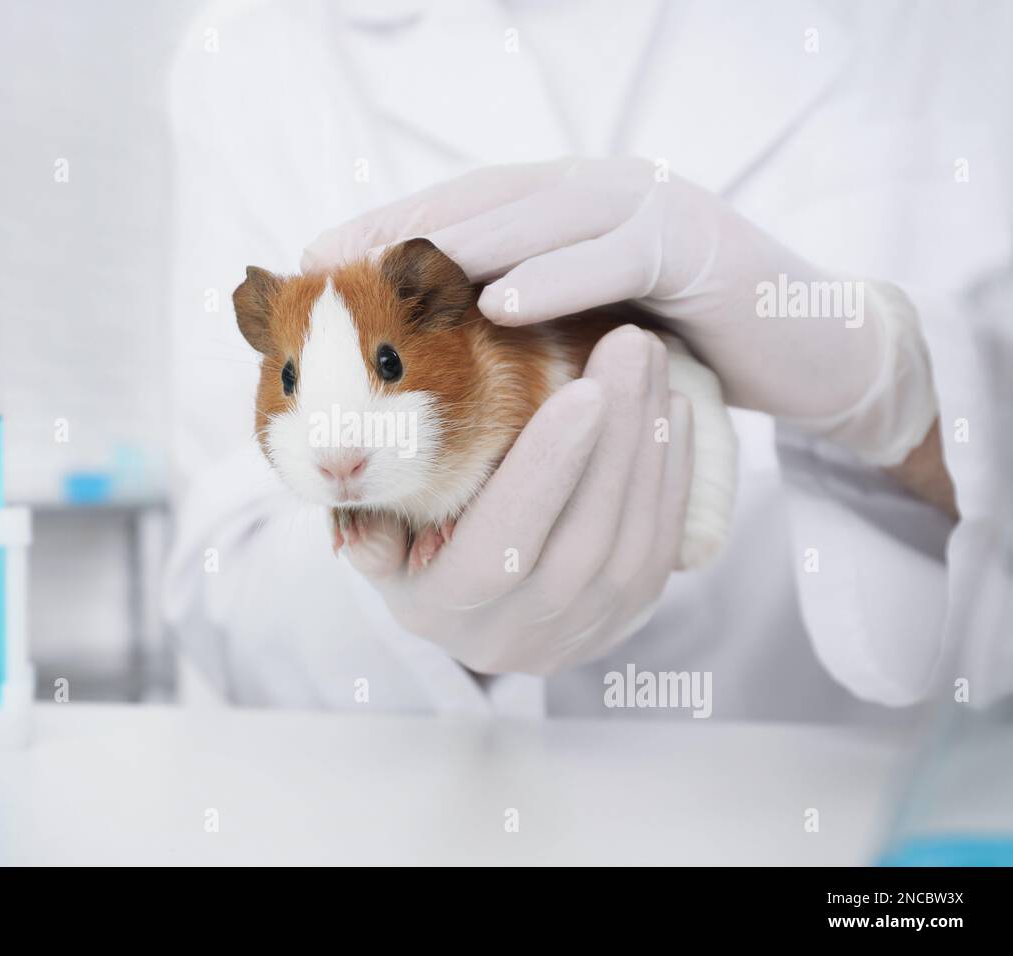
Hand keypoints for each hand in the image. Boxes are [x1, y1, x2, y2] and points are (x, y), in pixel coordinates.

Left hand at [304, 158, 938, 466]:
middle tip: (326, 259)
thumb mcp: (587, 333)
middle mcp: (602, 194)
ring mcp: (652, 210)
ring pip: (542, 214)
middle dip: (402, 227)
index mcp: (568, 213)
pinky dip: (556, 275)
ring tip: (389, 272)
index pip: (462, 209)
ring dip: (462, 241)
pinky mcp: (699, 247)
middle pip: (485, 199)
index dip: (386, 228)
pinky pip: (618, 255)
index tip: (311, 258)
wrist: (812, 347)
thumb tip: (430, 373)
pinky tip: (495, 301)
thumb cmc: (686, 349)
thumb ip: (521, 330)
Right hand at [341, 325, 694, 675]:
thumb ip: (369, 513)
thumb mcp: (379, 541)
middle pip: (583, 538)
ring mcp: (582, 629)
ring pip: (633, 538)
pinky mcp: (630, 612)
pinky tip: (670, 406)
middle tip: (630, 343)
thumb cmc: (417, 554)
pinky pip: (662, 543)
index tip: (582, 391)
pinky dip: (671, 471)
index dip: (546, 472)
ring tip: (649, 356)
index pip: (504, 544)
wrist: (483, 621)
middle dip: (615, 437)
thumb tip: (347, 477)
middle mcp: (519, 632)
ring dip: (648, 443)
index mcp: (448, 608)